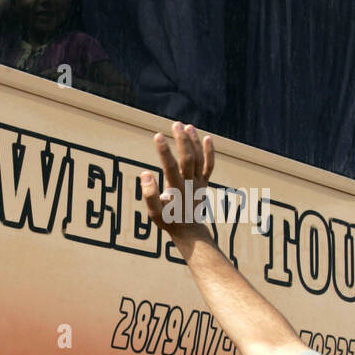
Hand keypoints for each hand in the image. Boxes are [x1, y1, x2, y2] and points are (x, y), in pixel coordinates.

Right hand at [141, 122, 214, 239]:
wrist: (189, 230)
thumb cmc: (168, 220)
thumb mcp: (155, 213)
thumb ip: (149, 195)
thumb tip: (145, 174)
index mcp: (176, 190)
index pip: (170, 167)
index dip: (164, 151)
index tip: (157, 135)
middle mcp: (190, 184)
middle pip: (188, 159)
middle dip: (182, 141)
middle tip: (175, 124)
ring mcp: (199, 183)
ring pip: (199, 159)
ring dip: (194, 142)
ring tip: (187, 126)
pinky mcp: (203, 182)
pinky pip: (208, 166)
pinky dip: (209, 152)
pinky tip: (207, 138)